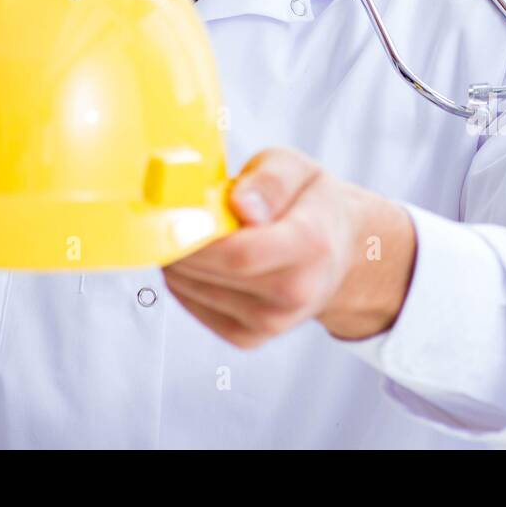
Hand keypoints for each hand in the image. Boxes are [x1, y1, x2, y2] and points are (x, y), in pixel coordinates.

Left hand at [163, 147, 417, 348]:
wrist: (338, 251)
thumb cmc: (309, 201)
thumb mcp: (295, 169)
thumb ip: (269, 181)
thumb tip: (241, 205)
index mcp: (311, 244)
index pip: (242, 253)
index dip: (198, 235)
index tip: (172, 210)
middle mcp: (296, 292)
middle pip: (215, 273)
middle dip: (180, 241)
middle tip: (167, 212)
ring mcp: (272, 322)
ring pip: (197, 290)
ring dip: (178, 258)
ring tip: (189, 229)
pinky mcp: (249, 337)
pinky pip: (196, 306)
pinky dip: (185, 280)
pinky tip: (198, 256)